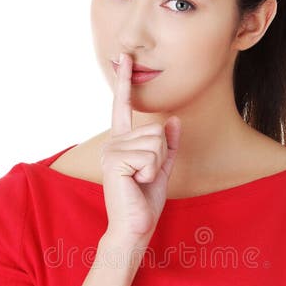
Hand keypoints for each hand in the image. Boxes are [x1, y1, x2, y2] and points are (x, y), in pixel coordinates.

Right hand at [101, 52, 181, 242]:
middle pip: (156, 129)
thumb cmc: (144, 202)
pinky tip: (137, 183)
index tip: (124, 57)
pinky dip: (152, 171)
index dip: (124, 81)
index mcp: (122, 142)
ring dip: (157, 164)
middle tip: (146, 176)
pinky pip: (150, 155)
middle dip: (162, 154)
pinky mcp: (115, 160)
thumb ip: (169, 146)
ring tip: (141, 180)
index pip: (123, 106)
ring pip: (156, 141)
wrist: (135, 227)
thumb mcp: (162, 169)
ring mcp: (111, 150)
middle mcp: (113, 142)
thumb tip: (174, 121)